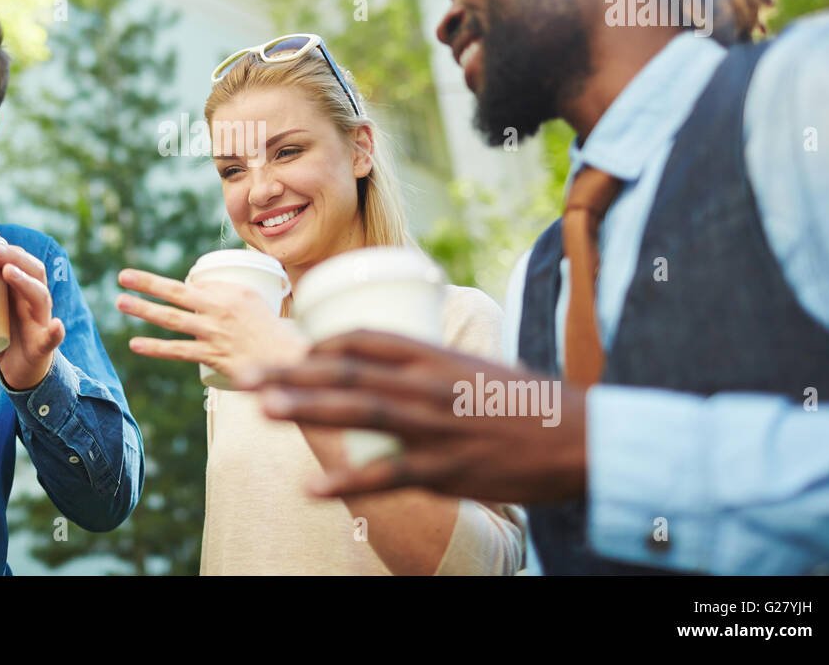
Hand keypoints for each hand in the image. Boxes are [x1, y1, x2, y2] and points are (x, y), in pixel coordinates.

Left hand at [0, 242, 63, 390]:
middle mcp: (34, 297)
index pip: (15, 257)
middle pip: (31, 268)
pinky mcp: (44, 343)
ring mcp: (41, 319)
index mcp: (19, 285)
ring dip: (25, 281)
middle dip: (8, 256)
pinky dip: (56, 331)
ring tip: (7, 272)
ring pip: (40, 295)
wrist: (21, 369)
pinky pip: (53, 336)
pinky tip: (56, 326)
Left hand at [115, 268, 306, 382]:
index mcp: (228, 293)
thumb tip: (198, 288)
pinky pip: (178, 351)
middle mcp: (219, 309)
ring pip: (172, 319)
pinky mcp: (211, 356)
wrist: (285, 359)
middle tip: (122, 276)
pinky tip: (135, 344)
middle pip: (175, 293)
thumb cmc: (267, 330)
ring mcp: (213, 333)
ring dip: (143, 310)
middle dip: (146, 283)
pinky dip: (155, 348)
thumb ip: (222, 293)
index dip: (167, 285)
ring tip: (120, 303)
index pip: (191, 284)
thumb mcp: (249, 300)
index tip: (143, 282)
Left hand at [244, 330, 587, 502]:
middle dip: (291, 373)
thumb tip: (402, 364)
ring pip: (356, 413)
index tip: (293, 352)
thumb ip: (436, 365)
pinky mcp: (446, 470)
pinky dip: (347, 483)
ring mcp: (435, 427)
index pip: (365, 338)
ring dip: (304, 410)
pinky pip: (387, 476)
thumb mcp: (479, 368)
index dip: (322, 344)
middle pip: (346, 371)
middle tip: (246, 375)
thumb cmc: (530, 403)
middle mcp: (428, 384)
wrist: (582, 440)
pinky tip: (313, 489)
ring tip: (259, 409)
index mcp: (436, 355)